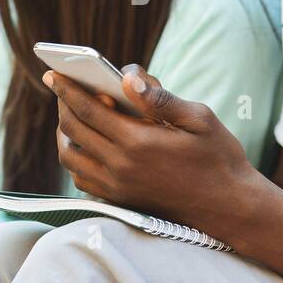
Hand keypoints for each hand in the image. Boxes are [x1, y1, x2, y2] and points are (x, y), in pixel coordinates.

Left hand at [47, 64, 258, 237]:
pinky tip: (86, 144)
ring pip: (70, 158)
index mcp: (138, 142)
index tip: (52, 74)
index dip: (67, 89)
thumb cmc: (218, 158)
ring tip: (72, 114)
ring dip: (64, 134)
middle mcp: (120, 167)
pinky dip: (76, 159)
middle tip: (61, 88)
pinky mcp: (120, 200)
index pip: (87, 110)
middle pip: (72, 131)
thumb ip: (160, 98)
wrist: (229, 207)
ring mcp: (117, 187)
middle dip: (62, 105)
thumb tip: (128, 76)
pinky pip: (82, 179)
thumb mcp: (199, 119)